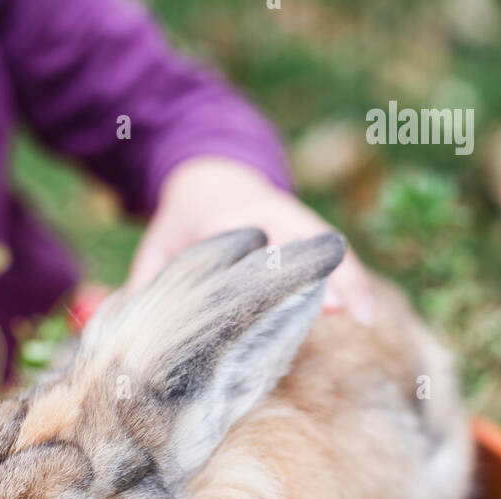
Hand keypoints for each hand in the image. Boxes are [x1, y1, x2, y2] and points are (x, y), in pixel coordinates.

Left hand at [127, 157, 372, 322]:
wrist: (209, 175)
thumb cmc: (182, 220)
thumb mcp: (158, 243)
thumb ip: (148, 280)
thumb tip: (135, 321)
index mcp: (229, 214)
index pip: (256, 239)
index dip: (275, 264)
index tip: (281, 286)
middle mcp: (267, 212)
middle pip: (304, 238)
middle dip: (328, 271)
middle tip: (347, 311)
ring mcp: (291, 218)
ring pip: (326, 245)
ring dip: (349, 279)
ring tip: (365, 318)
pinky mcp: (305, 230)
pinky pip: (332, 253)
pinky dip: (349, 279)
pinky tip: (361, 312)